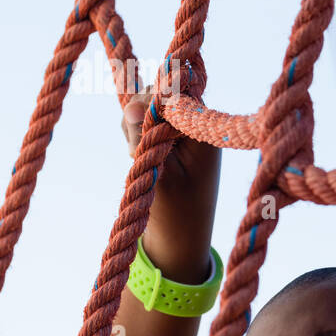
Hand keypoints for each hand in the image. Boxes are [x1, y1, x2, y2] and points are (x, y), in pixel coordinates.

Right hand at [121, 86, 220, 282]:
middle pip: (159, 97)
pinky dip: (135, 139)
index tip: (134, 120)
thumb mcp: (157, 172)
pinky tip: (138, 159)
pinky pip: (145, 125)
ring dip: (134, 131)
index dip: (150, 101)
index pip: (175, 94)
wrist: (180, 241)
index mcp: (204, 132)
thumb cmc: (176, 212)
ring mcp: (182, 134)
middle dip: (139, 117)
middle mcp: (196, 127)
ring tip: (138, 160)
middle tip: (136, 152)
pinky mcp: (169, 142)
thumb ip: (144, 136)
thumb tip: (132, 104)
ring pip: (147, 110)